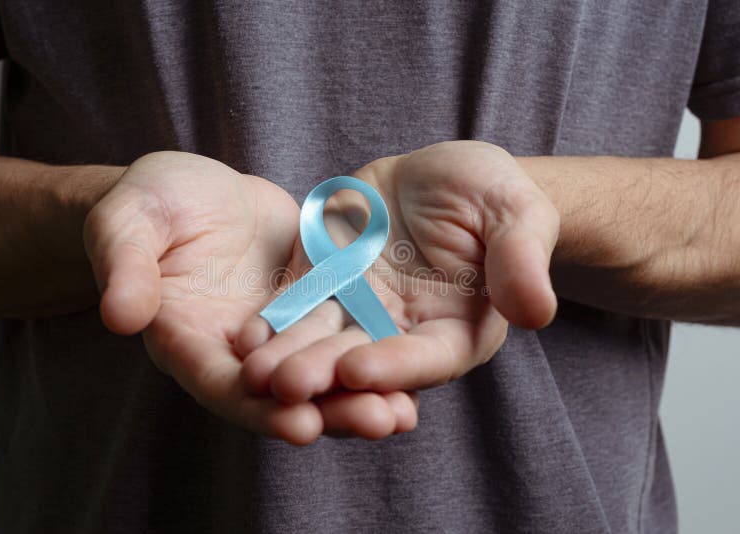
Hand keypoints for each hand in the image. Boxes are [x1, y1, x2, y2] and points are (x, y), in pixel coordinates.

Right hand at [83, 151, 416, 443]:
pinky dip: (371, 353)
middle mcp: (235, 350)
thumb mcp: (128, 223)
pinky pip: (341, 334)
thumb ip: (125, 266)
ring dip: (361, 394)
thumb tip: (120, 315)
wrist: (191, 189)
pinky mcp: (309, 304)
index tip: (302, 425)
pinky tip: (413, 366)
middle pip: (281, 394)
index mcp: (188, 340)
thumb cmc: (148, 203)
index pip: (221, 385)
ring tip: (405, 411)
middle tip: (381, 421)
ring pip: (318, 372)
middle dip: (331, 411)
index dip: (258, 408)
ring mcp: (276, 331)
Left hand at [237, 141, 558, 427]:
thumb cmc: (491, 194)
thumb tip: (537, 312)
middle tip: (286, 386)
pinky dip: (273, 323)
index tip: (359, 369)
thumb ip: (520, 260)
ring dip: (288, 359)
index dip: (395, 365)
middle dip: (326, 374)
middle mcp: (403, 332)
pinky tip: (242, 336)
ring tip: (253, 371)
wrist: (441, 176)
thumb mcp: (516, 212)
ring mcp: (359, 311)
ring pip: (321, 341)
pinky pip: (297, 307)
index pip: (427, 357)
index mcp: (456, 329)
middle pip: (364, 361)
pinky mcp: (325, 284)